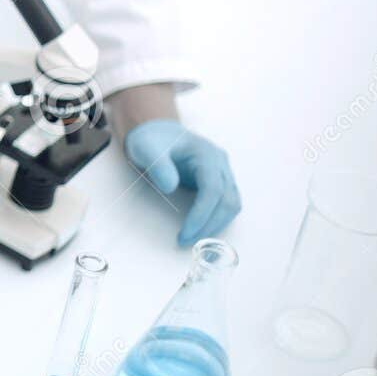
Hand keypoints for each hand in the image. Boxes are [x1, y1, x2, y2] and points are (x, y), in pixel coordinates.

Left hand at [125, 119, 240, 244]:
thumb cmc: (151, 141)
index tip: (186, 231)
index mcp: (206, 154)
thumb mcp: (145, 149)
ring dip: (215, 225)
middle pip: (227, 200)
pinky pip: (225, 204)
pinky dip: (216, 219)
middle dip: (209, 225)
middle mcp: (220, 164)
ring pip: (231, 205)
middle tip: (187, 242)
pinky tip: (200, 229)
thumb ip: (157, 165)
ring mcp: (223, 173)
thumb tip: (170, 187)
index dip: (202, 214)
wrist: (157, 133)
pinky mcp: (219, 182)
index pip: (213, 189)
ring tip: (192, 239)